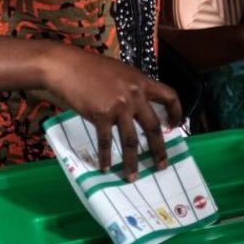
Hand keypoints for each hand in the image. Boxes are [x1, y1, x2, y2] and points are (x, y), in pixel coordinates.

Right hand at [44, 48, 181, 181]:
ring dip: (132, 162)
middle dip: (159, 149)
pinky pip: (106, 141)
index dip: (176, 112)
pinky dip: (106, 157)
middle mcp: (134, 94)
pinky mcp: (102, 114)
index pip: (169, 96)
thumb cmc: (88, 67)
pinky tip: (105, 167)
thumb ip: (130, 87)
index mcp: (141, 81)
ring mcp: (119, 105)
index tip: (174, 125)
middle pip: (153, 126)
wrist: (66, 66)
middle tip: (161, 165)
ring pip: (131, 140)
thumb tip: (137, 106)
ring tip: (132, 177)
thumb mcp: (118, 71)